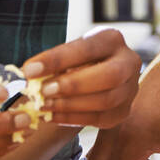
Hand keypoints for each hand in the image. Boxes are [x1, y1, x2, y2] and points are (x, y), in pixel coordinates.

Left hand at [24, 28, 141, 128]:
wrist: (99, 75)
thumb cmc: (80, 60)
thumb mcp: (71, 53)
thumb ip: (55, 63)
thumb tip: (29, 73)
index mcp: (112, 39)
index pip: (86, 48)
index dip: (57, 59)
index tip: (30, 70)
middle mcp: (129, 62)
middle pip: (109, 76)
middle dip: (73, 85)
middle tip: (42, 91)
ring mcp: (130, 88)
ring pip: (106, 100)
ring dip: (70, 105)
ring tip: (44, 105)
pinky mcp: (123, 111)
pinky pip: (101, 119)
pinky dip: (74, 118)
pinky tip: (53, 116)